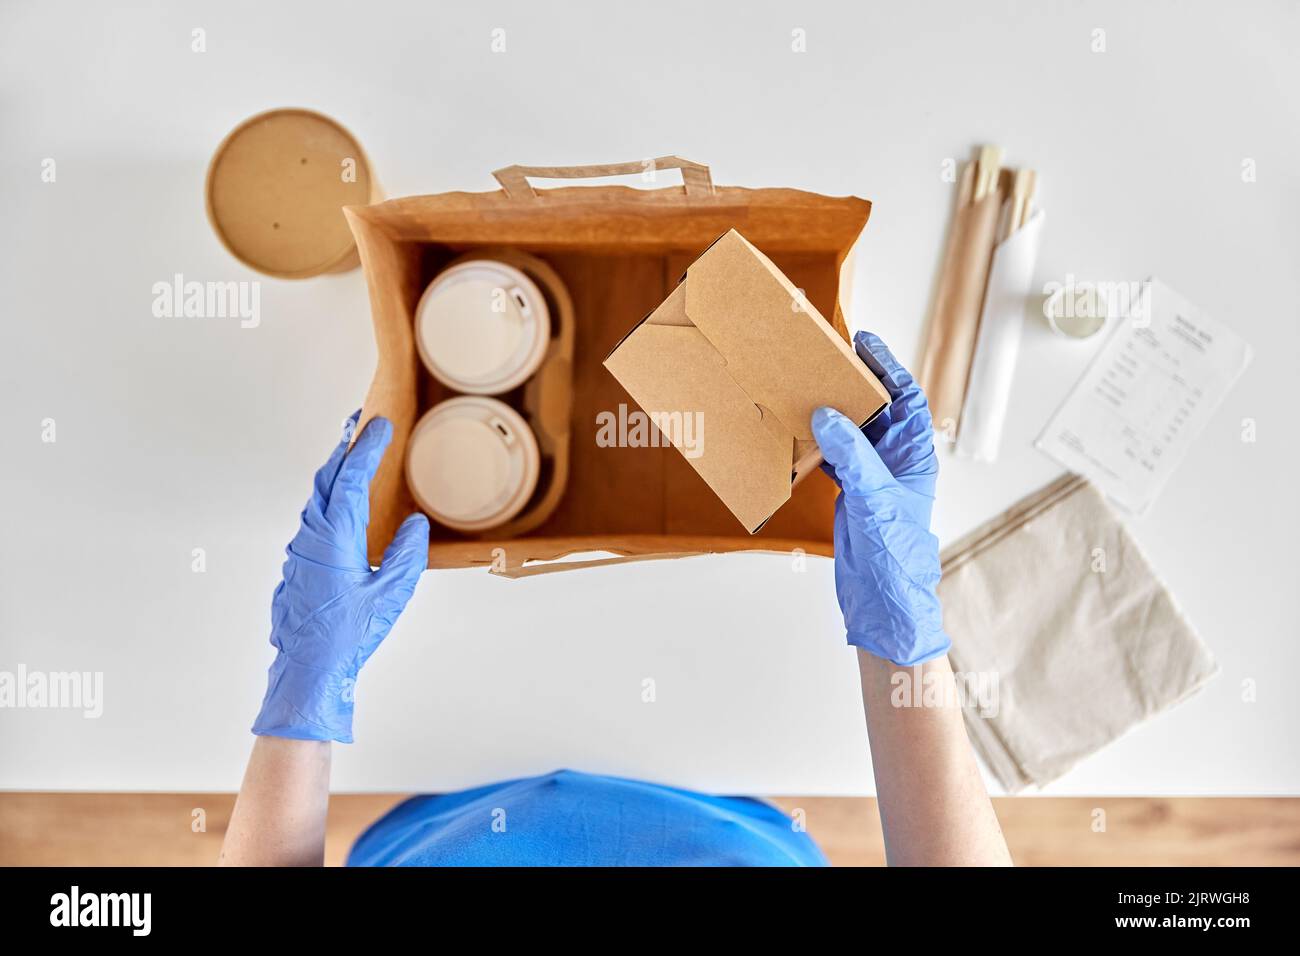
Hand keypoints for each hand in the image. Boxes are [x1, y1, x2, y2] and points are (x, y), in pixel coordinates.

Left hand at [252, 412, 428, 742]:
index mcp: (335, 537)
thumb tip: (416, 525)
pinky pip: (312, 518)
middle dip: (344, 447)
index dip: (366, 448)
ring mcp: (299, 550)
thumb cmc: (348, 636)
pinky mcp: (297, 565)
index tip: (379, 424)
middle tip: (360, 423)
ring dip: (335, 471)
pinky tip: (340, 504)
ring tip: (352, 454)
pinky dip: (328, 498)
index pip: (350, 478)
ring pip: (316, 498)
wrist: (307, 670)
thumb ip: (407, 554)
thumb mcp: (392, 593)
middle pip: (325, 478)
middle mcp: (311, 536)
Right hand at [811, 332, 948, 666]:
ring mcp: (872, 475)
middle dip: (853, 382)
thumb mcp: (876, 496)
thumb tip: (828, 414)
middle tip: (826, 356)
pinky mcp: (851, 492)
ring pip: (850, 430)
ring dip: (830, 411)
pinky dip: (815, 443)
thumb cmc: (897, 554)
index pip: (905, 398)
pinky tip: (798, 431)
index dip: (888, 367)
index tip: (863, 342)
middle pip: (875, 408)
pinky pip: (831, 456)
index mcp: (915, 454)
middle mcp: (894, 459)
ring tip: (806, 386)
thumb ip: (854, 454)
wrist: (884, 600)